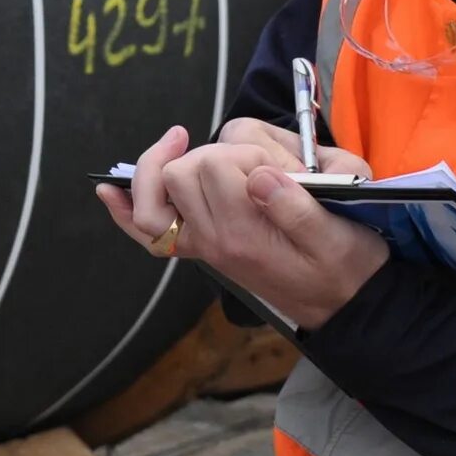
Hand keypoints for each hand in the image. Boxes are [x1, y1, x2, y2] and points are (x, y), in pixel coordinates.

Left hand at [98, 126, 389, 331]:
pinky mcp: (204, 248)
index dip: (243, 150)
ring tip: (216, 159)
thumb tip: (258, 176)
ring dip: (183, 164)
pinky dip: (126, 209)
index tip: (277, 164)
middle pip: (181, 171)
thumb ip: (297, 207)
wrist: (346, 306)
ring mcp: (204, 246)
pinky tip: (109, 191)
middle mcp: (214, 241)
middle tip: (256, 165)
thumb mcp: (337, 237)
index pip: (214, 163)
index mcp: (245, 234)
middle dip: (214, 153)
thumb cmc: (347, 266)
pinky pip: (147, 230)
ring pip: (160, 189)